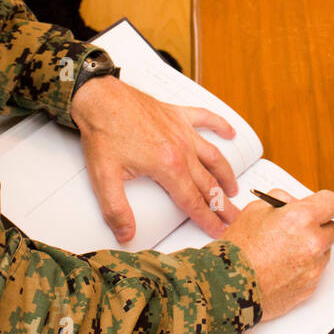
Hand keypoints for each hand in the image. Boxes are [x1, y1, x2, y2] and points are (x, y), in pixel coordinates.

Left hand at [69, 76, 239, 242]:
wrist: (100, 98)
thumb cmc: (102, 133)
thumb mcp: (104, 178)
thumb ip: (116, 210)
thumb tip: (126, 235)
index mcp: (168, 166)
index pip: (193, 201)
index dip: (207, 219)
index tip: (219, 231)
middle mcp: (181, 148)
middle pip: (208, 182)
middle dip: (223, 203)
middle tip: (234, 217)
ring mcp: (181, 129)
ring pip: (213, 155)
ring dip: (226, 173)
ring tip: (234, 188)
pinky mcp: (176, 114)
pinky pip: (205, 118)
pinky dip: (220, 124)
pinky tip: (230, 131)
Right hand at [222, 189, 333, 320]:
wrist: (227, 286)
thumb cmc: (237, 250)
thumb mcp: (254, 210)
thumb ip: (281, 200)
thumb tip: (295, 202)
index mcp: (301, 218)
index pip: (332, 203)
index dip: (324, 203)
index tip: (320, 206)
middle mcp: (313, 243)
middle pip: (332, 229)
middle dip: (318, 227)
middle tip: (297, 230)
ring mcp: (313, 268)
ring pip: (324, 252)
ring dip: (312, 249)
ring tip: (284, 251)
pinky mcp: (310, 287)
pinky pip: (315, 272)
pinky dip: (303, 268)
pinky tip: (282, 267)